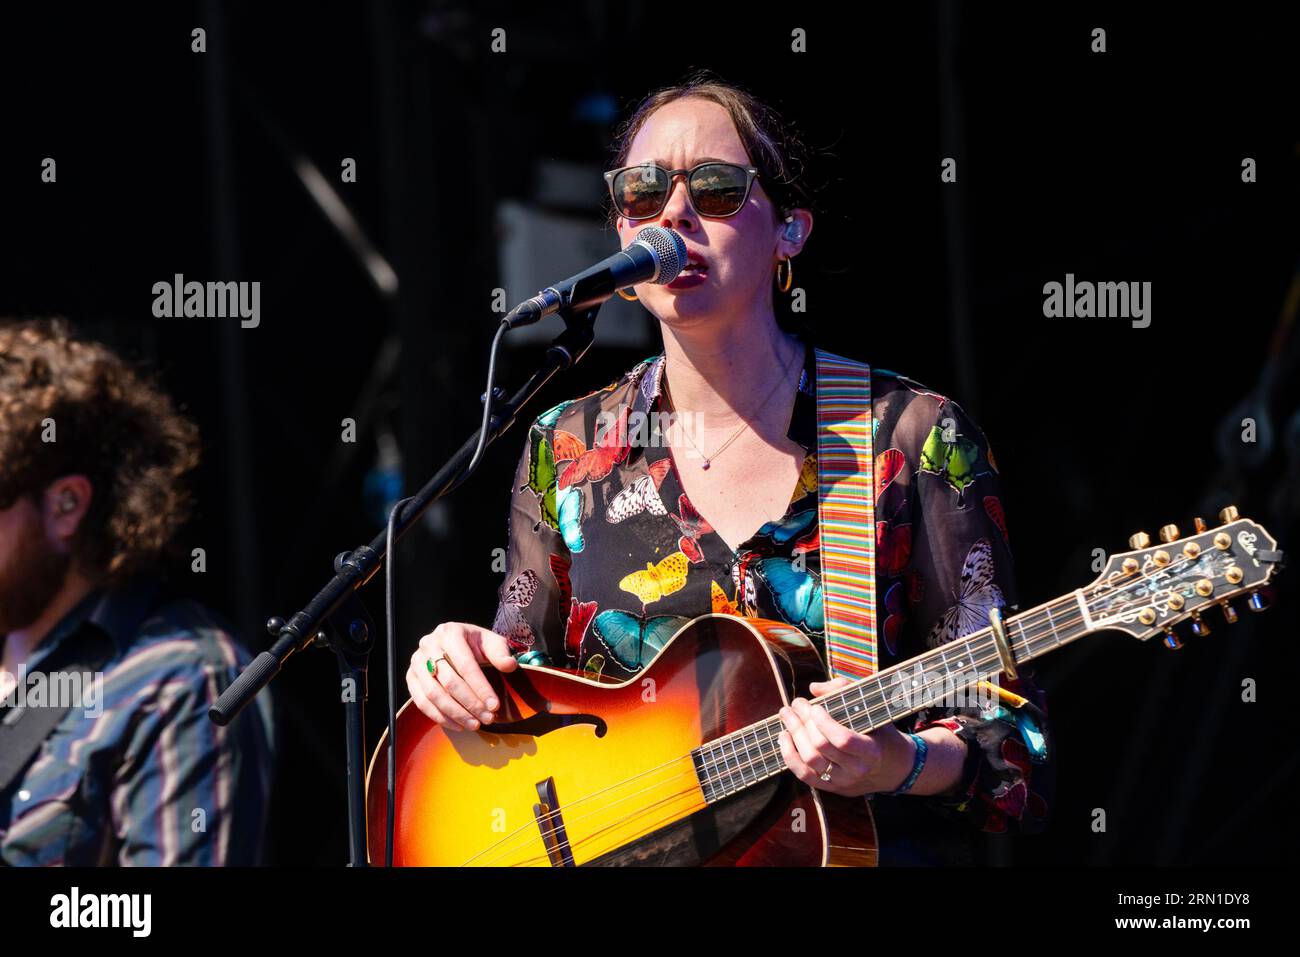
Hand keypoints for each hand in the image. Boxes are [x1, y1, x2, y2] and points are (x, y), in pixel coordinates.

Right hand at [406, 622, 518, 730]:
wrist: (454, 641)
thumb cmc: (475, 644)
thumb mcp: (491, 642)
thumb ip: (500, 653)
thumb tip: (510, 665)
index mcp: (450, 633)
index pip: (466, 665)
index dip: (481, 688)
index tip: (495, 706)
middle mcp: (429, 645)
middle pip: (449, 681)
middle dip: (470, 704)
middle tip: (487, 719)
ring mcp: (416, 662)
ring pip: (434, 694)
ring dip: (455, 714)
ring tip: (475, 725)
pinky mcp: (410, 677)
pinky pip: (422, 702)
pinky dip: (440, 717)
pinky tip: (458, 725)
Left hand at [777, 676, 915, 796]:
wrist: (893, 768)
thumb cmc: (881, 733)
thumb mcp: (873, 710)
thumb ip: (846, 691)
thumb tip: (814, 688)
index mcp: (870, 752)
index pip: (843, 739)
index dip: (824, 722)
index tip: (814, 706)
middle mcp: (856, 770)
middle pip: (820, 747)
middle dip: (802, 722)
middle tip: (796, 703)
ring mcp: (842, 782)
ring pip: (809, 760)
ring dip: (793, 734)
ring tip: (787, 715)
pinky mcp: (830, 788)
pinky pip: (803, 775)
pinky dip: (789, 755)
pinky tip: (784, 737)